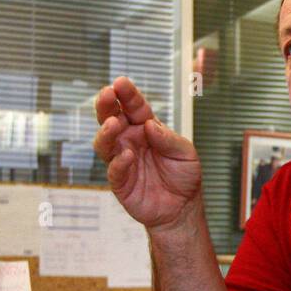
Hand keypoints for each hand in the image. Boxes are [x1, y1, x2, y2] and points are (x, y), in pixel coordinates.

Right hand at [93, 76, 201, 231]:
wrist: (182, 207)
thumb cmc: (184, 175)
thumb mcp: (185, 153)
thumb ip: (169, 139)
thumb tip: (150, 125)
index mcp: (146, 128)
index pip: (134, 107)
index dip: (127, 95)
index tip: (120, 82)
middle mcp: (130, 141)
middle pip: (111, 119)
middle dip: (106, 106)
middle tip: (106, 94)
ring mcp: (122, 160)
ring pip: (104, 143)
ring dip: (105, 132)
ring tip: (113, 124)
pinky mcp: (120, 182)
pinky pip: (114, 170)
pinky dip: (118, 162)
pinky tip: (127, 155)